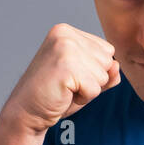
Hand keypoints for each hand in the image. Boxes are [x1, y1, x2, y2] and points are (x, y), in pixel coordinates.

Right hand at [2, 23, 120, 135]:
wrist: (27, 112)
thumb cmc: (56, 96)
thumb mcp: (86, 80)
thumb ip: (106, 72)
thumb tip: (116, 66)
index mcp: (67, 31)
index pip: (107, 50)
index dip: (94, 70)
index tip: (71, 76)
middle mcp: (65, 35)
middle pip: (108, 61)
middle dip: (93, 80)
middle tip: (67, 84)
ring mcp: (65, 49)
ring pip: (103, 75)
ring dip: (88, 89)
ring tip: (65, 89)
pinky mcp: (66, 67)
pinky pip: (95, 88)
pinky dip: (84, 98)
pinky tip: (64, 94)